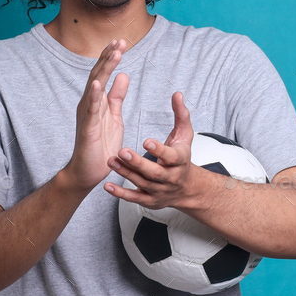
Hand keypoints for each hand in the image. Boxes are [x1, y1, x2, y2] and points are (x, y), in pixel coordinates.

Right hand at [63, 38, 129, 191]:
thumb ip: (117, 96)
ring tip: (113, 54)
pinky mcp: (87, 128)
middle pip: (98, 75)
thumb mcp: (114, 116)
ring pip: (95, 87)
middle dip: (108, 57)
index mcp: (97, 100)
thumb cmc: (100, 145)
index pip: (103, 73)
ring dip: (104, 70)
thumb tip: (123, 75)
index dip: (111, 58)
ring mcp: (86, 115)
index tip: (121, 42)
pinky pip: (90, 110)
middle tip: (119, 41)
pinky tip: (98, 84)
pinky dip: (94, 96)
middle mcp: (89, 104)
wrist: (88, 171)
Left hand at [105, 91, 196, 208]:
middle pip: (153, 172)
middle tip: (122, 151)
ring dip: (125, 173)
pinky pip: (134, 198)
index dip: (158, 150)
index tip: (146, 141)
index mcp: (179, 161)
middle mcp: (170, 178)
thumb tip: (177, 94)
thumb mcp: (185, 136)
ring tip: (111, 160)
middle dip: (138, 163)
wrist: (187, 188)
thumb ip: (180, 115)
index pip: (170, 156)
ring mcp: (159, 191)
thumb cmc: (182, 158)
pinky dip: (120, 193)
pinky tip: (108, 185)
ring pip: (141, 183)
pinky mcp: (149, 200)